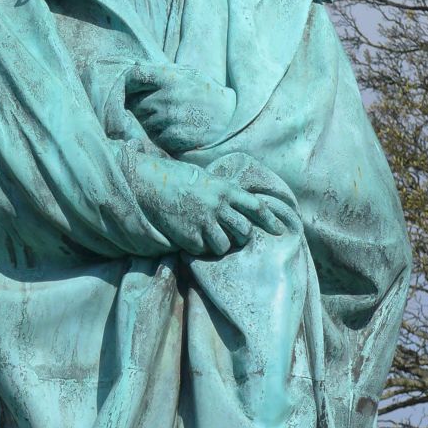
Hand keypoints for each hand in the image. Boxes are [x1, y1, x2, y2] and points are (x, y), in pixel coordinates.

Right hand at [122, 150, 283, 255]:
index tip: (280, 230)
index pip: (255, 207)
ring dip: (220, 245)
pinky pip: (202, 250)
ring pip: (224, 245)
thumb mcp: (204, 178)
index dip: (269, 220)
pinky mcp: (188, 235)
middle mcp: (217, 206)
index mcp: (224, 189)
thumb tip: (236, 205)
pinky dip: (199, 248)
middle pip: (244, 230)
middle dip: (243, 238)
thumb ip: (221, 192)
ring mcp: (203, 221)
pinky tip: (190, 238)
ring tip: (209, 238)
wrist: (148, 183)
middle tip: (235, 238)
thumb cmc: (175, 178)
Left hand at [124, 63, 235, 153]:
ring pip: (143, 121)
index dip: (127, 82)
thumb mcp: (190, 74)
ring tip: (169, 119)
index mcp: (171, 78)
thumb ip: (162, 70)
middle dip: (139, 105)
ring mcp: (170, 119)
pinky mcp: (174, 138)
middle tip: (154, 107)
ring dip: (150, 122)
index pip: (135, 76)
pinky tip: (176, 131)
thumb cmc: (208, 95)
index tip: (128, 88)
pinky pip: (155, 137)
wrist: (232, 120)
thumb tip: (133, 66)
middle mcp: (168, 97)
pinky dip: (161, 135)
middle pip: (135, 102)